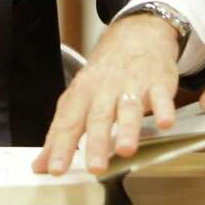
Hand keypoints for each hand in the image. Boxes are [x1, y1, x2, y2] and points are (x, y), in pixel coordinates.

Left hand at [32, 14, 178, 175]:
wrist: (135, 35)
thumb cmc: (104, 73)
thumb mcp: (78, 98)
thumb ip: (60, 133)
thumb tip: (40, 164)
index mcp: (82, 94)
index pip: (68, 123)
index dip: (60, 147)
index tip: (55, 169)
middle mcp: (105, 90)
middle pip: (98, 118)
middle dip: (96, 143)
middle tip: (94, 168)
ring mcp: (132, 85)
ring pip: (129, 109)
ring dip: (127, 129)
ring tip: (125, 150)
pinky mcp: (157, 83)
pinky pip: (161, 96)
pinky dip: (163, 109)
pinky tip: (164, 123)